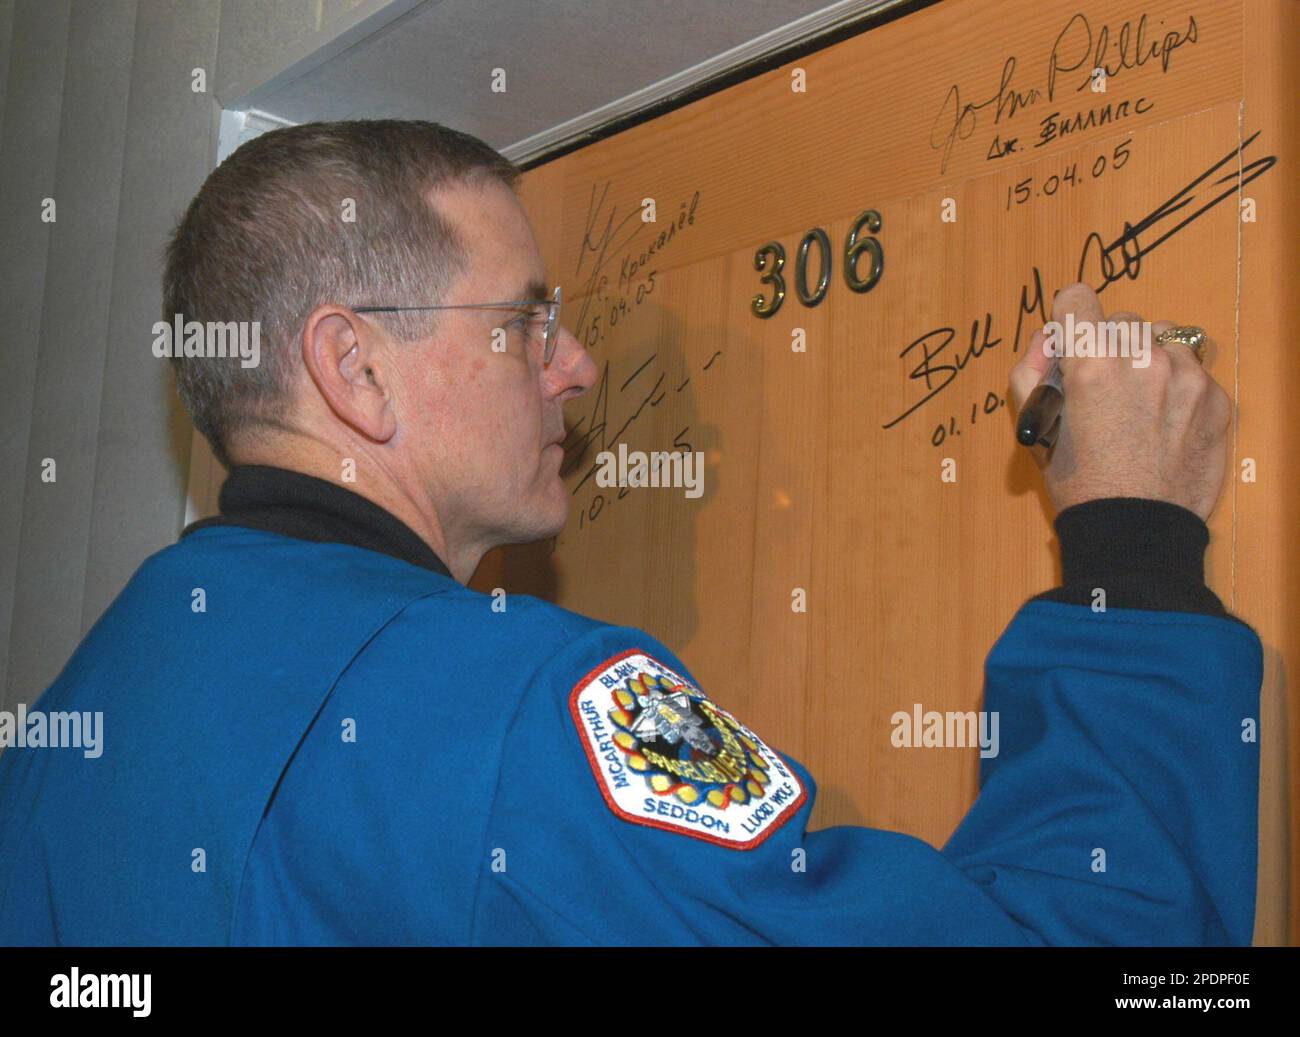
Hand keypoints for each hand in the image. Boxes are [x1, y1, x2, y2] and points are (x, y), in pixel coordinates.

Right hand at [1008, 283, 1231, 521]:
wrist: (1136, 532)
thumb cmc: (1080, 485)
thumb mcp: (1036, 428)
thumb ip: (1031, 370)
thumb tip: (1048, 337)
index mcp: (1090, 365)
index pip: (1077, 299)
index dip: (1070, 319)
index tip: (1073, 340)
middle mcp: (1140, 359)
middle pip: (1121, 323)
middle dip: (1110, 349)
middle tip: (1106, 391)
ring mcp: (1185, 376)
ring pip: (1161, 342)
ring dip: (1148, 363)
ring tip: (1140, 408)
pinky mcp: (1216, 397)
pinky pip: (1193, 371)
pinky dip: (1178, 389)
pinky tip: (1165, 425)